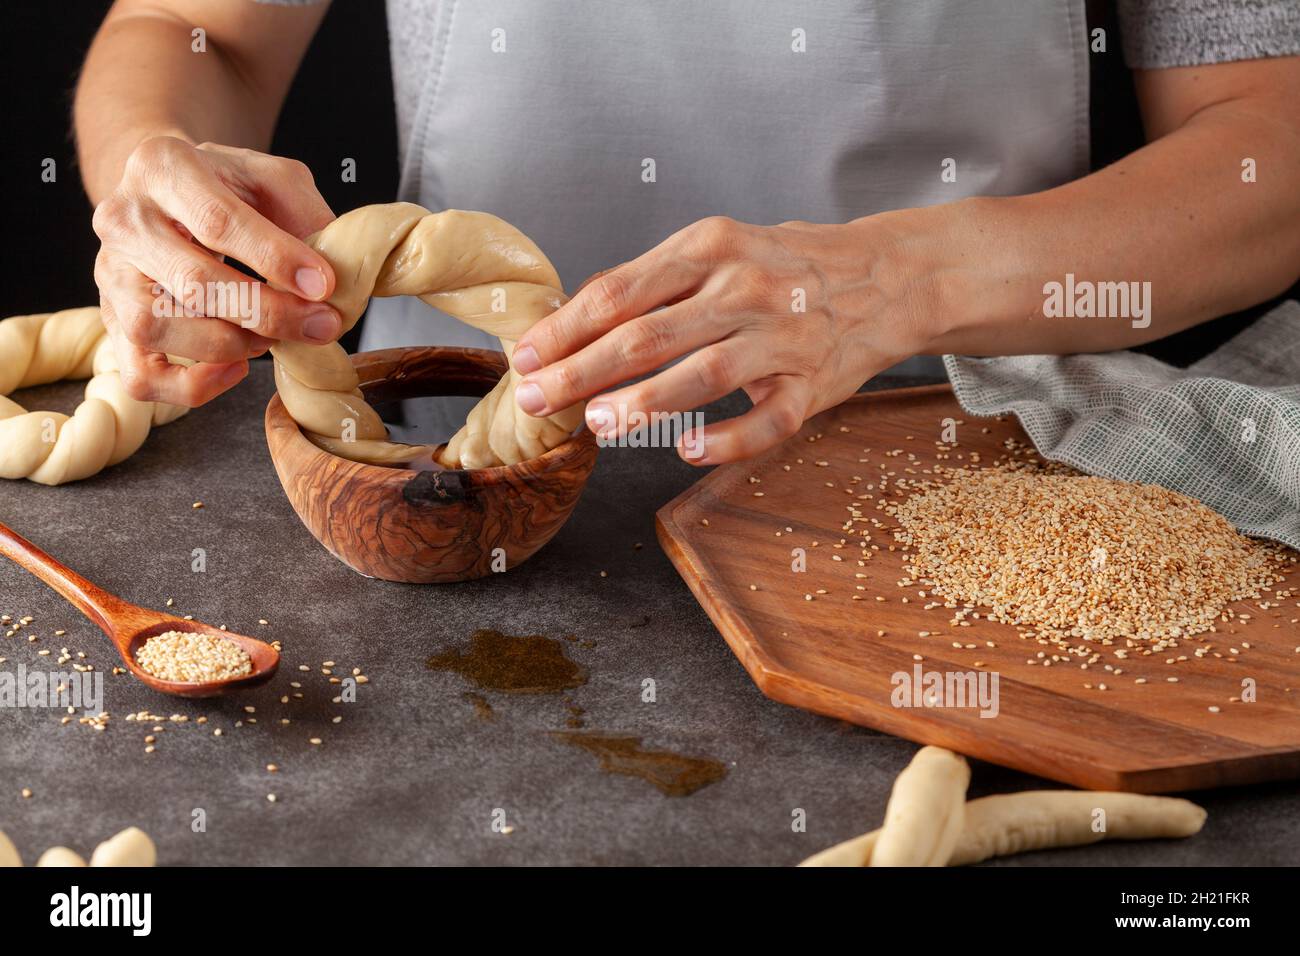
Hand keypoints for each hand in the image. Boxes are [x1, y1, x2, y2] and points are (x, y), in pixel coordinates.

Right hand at [91, 137, 339, 405]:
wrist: (171, 193)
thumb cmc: (228, 188)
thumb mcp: (273, 179)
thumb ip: (306, 216)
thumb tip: (339, 277)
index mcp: (163, 167)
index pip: (217, 220)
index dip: (276, 259)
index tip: (324, 285)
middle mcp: (124, 219)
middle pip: (192, 281)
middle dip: (268, 312)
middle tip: (320, 325)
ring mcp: (110, 273)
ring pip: (157, 328)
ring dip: (229, 345)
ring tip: (271, 338)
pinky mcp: (112, 321)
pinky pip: (141, 374)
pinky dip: (192, 386)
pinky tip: (236, 368)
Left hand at [510, 215, 933, 463]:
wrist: (884, 277)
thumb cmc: (782, 267)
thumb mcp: (718, 249)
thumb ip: (654, 282)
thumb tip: (573, 321)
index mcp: (709, 248)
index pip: (619, 292)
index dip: (564, 329)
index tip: (524, 357)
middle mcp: (742, 288)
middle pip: (645, 336)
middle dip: (579, 371)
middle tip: (535, 400)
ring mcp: (780, 339)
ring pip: (700, 376)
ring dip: (642, 403)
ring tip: (595, 424)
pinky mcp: (812, 385)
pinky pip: (764, 423)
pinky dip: (723, 440)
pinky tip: (682, 451)